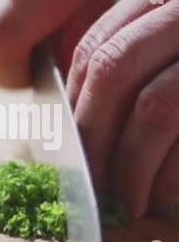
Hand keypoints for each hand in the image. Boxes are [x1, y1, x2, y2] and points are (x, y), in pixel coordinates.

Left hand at [67, 0, 178, 217]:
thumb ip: (155, 44)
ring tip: (129, 200)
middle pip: (116, 70)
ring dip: (131, 165)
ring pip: (156, 107)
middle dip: (93, 135)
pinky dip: (174, 173)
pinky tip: (168, 196)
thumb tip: (90, 108)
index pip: (101, 42)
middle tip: (94, 182)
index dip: (78, 99)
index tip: (72, 142)